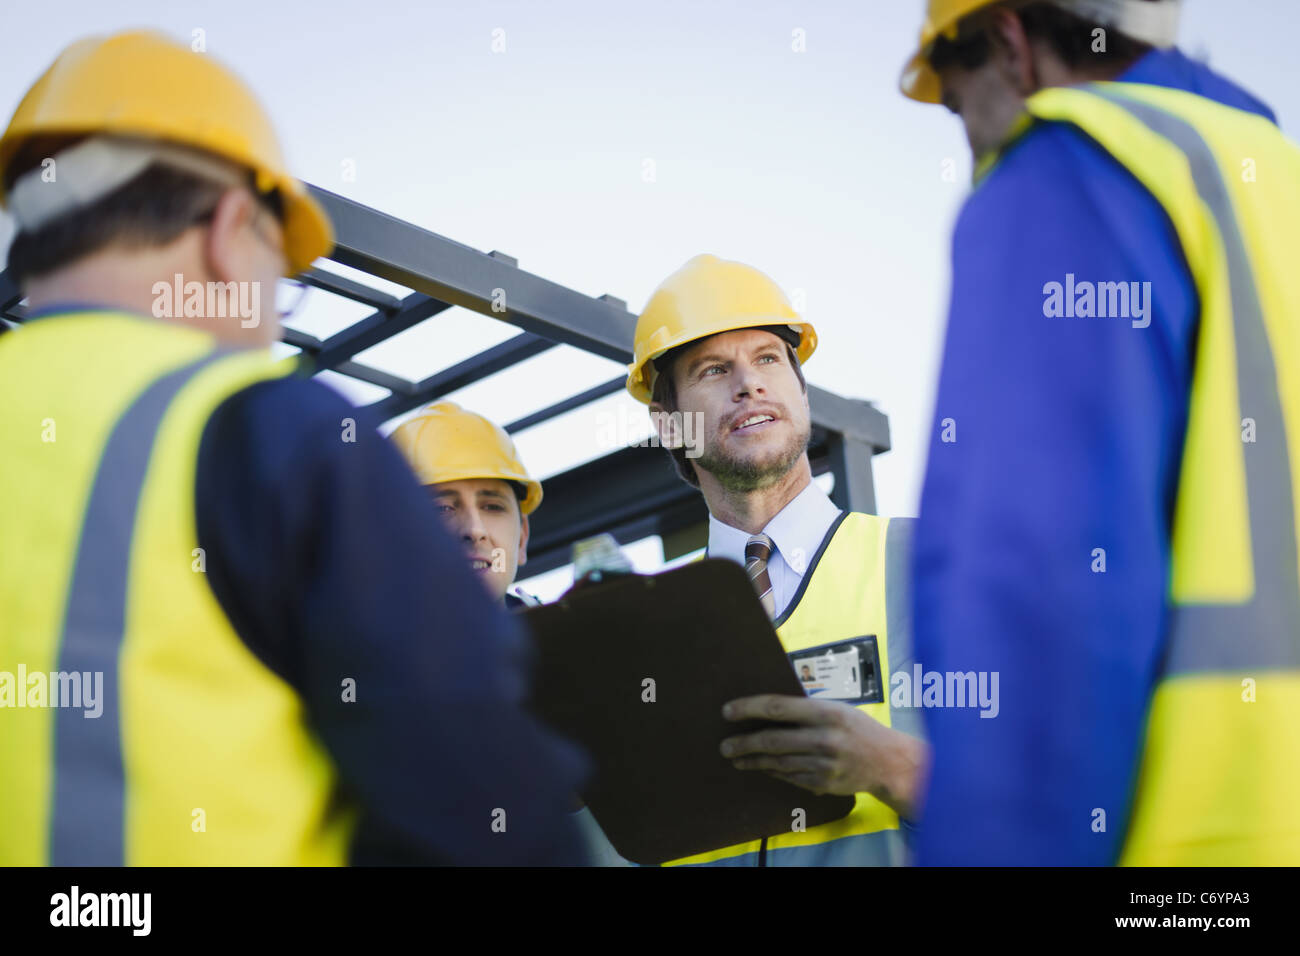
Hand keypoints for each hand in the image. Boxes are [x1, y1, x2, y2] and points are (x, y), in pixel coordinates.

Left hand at [719, 694, 927, 819]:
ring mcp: (823, 764)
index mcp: (825, 712)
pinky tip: (761, 767)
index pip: (778, 708)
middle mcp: (823, 739)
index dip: (749, 708)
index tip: (728, 711)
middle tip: (724, 746)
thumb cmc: (858, 728)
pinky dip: (772, 772)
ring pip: (777, 762)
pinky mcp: (822, 784)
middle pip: (772, 740)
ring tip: (735, 758)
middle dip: (743, 743)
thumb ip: (806, 708)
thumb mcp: (836, 708)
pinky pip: (789, 777)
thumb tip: (767, 706)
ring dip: (753, 761)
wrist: (889, 762)